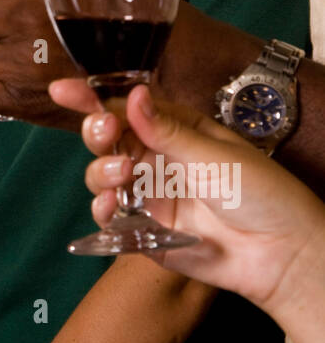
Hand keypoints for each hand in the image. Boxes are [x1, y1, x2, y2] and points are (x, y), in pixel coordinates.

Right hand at [66, 81, 324, 314]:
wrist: (280, 252)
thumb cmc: (260, 193)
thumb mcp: (213, 153)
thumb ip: (165, 130)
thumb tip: (133, 96)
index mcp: (176, 130)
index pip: (128, 107)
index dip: (94, 97)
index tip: (63, 90)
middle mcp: (158, 159)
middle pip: (108, 138)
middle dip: (96, 132)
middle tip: (107, 133)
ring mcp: (151, 195)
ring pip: (103, 175)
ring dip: (101, 171)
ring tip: (122, 175)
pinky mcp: (146, 230)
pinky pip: (110, 217)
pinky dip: (102, 210)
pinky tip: (111, 206)